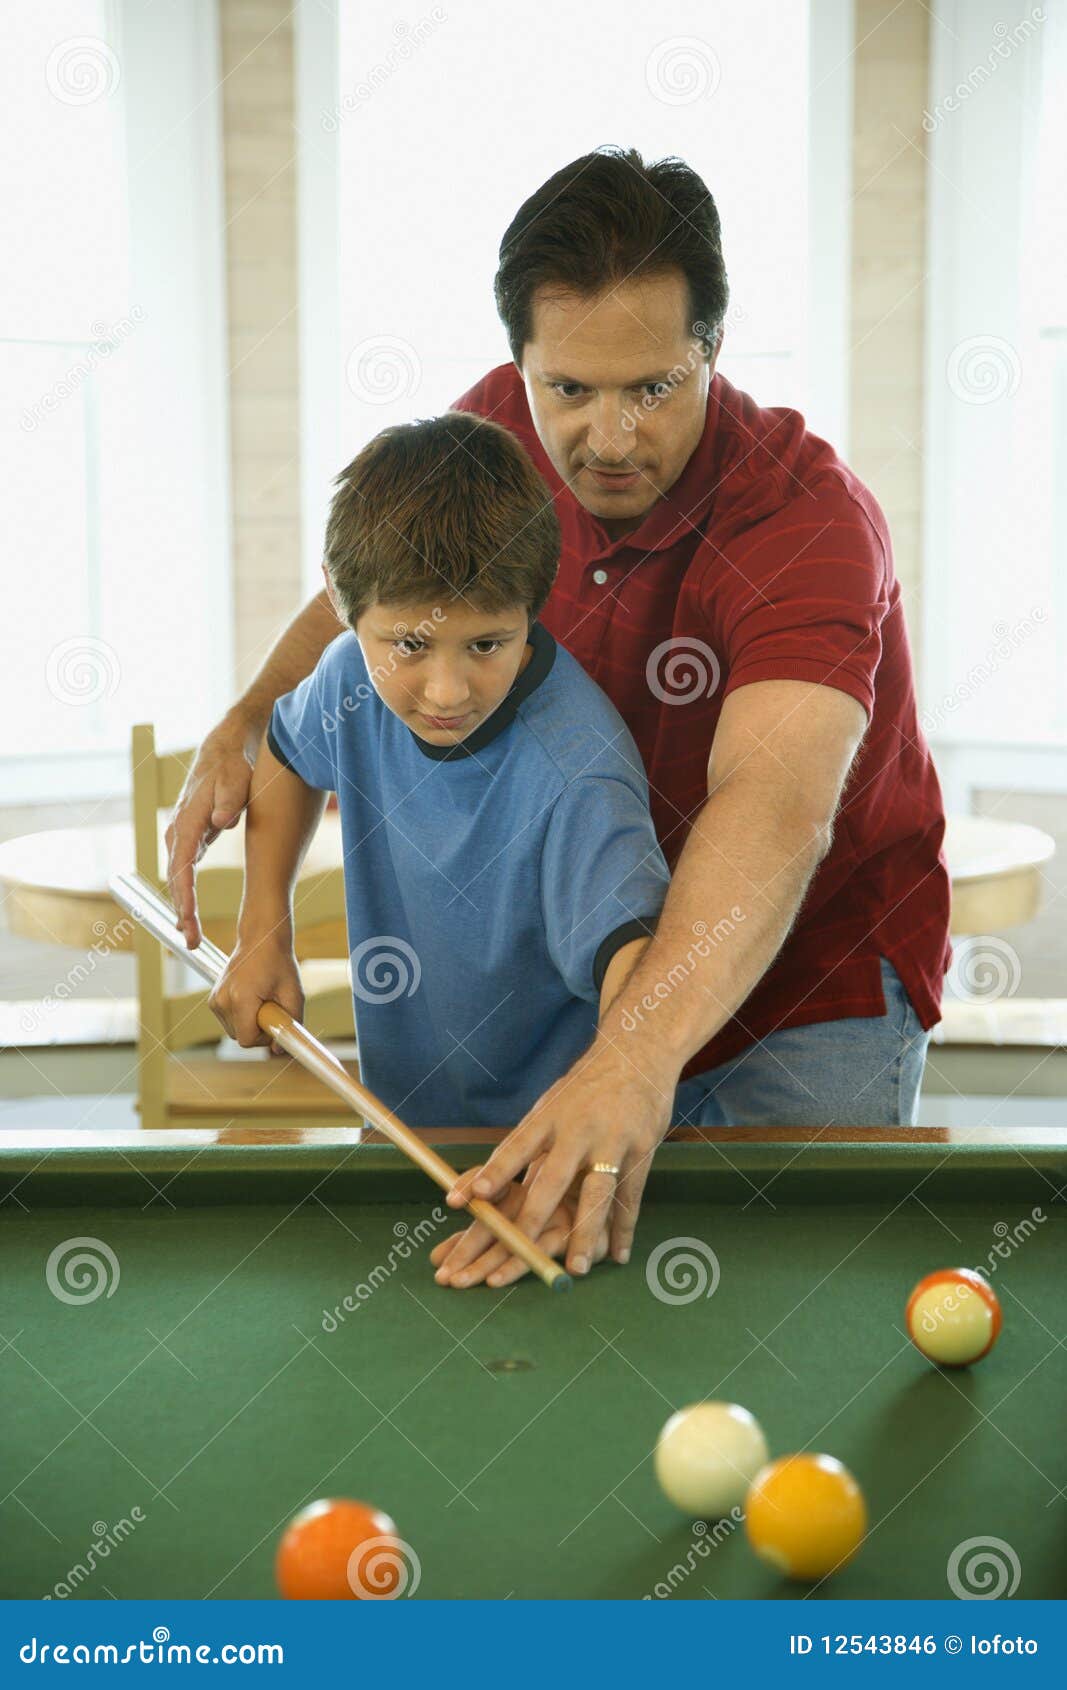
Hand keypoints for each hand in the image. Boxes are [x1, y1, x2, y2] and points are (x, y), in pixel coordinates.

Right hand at [166, 713, 260, 947]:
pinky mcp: (193, 837)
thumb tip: (221, 821)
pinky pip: (185, 872)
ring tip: (188, 938)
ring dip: (181, 908)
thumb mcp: (236, 777)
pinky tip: (189, 917)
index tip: (188, 920)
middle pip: (176, 879)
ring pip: (178, 878)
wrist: (226, 748)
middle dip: (181, 913)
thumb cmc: (233, 763)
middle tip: (191, 943)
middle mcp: (179, 831)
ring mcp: (184, 835)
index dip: (184, 896)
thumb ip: (230, 799)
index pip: (182, 866)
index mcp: (188, 821)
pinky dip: (186, 895)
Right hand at [208, 935, 303, 1054]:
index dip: (263, 1038)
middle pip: (240, 1037)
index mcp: (240, 999)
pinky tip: (252, 998)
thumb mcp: (294, 994)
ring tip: (262, 1000)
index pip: (247, 1040)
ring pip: (234, 1031)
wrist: (261, 939)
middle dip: (258, 1030)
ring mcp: (215, 1000)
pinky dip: (242, 1016)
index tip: (274, 1023)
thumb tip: (279, 1049)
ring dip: (250, 1023)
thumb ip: (290, 1023)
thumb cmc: (279, 963)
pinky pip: (229, 1021)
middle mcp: (222, 1000)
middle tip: (271, 1008)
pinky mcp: (213, 999)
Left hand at [442, 1037, 677, 1285]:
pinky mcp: (642, 1150)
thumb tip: (474, 1189)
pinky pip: (631, 1197)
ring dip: (586, 1233)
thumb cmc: (580, 1091)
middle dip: (532, 1219)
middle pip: (552, 1180)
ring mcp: (612, 1140)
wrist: (635, 1053)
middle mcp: (577, 1129)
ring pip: (598, 1194)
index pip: (513, 1149)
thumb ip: (519, 1149)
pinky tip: (617, 1256)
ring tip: (575, 1268)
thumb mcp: (547, 1108)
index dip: (491, 1176)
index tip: (465, 1202)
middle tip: (517, 1251)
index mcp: (547, 1116)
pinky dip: (624, 1228)